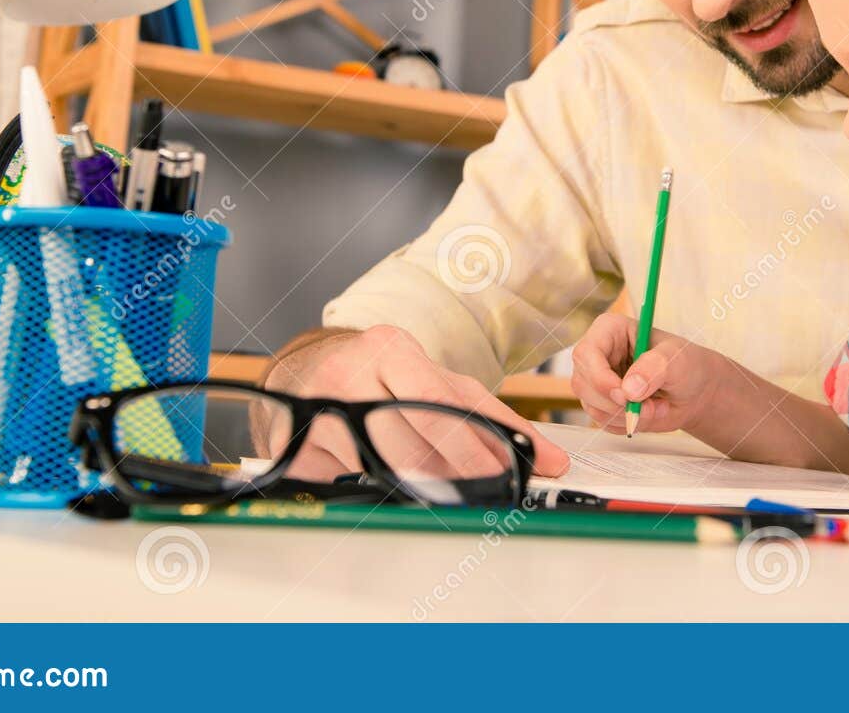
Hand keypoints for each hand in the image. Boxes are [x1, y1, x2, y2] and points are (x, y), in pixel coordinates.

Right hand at [261, 325, 568, 480]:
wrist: (308, 370)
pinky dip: (379, 493)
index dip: (480, 447)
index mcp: (394, 349)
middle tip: (487, 498)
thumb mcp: (437, 382)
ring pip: (383, 465)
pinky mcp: (298, 443)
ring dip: (422, 489)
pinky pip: (350, 481)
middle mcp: (354, 372)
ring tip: (447, 500)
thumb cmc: (383, 377)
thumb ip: (492, 419)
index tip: (511, 476)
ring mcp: (321, 408)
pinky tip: (393, 494)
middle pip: (414, 439)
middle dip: (458, 474)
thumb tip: (549, 458)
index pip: (445, 404)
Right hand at [569, 311, 723, 434]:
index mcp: (610, 330)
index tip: (625, 396)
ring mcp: (597, 381)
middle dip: (617, 404)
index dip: (600, 378)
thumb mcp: (677, 359)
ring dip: (627, 415)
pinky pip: (603, 422)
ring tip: (657, 406)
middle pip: (583, 384)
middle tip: (650, 406)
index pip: (586, 353)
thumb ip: (654, 368)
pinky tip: (648, 413)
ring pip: (592, 407)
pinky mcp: (602, 404)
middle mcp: (598, 355)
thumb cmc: (686, 364)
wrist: (694, 391)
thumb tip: (629, 388)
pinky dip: (628, 424)